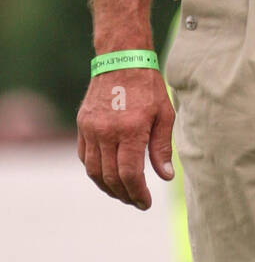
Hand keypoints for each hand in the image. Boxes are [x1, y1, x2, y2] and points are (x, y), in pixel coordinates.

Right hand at [76, 68, 174, 209]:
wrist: (122, 59)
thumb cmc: (148, 86)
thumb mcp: (164, 114)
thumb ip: (162, 147)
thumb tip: (164, 177)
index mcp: (130, 130)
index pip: (129, 175)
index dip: (138, 194)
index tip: (146, 202)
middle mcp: (106, 132)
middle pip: (110, 177)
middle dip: (124, 195)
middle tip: (137, 201)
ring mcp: (91, 129)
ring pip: (93, 171)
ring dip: (108, 187)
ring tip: (123, 193)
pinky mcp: (82, 125)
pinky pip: (85, 157)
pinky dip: (95, 171)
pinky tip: (108, 175)